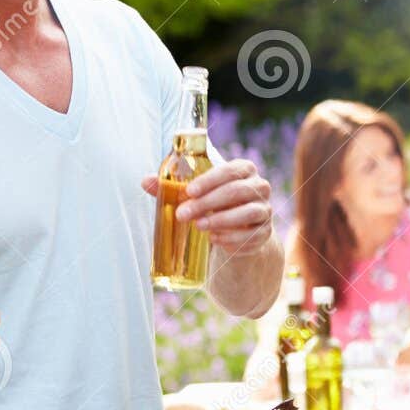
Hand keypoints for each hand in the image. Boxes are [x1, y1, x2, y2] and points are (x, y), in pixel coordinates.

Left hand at [140, 159, 272, 253]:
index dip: (210, 180)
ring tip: (198, 226)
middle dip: (208, 203)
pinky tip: (215, 239)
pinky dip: (232, 238)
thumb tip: (145, 181)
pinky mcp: (263, 233)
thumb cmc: (213, 203)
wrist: (237, 229)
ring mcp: (264, 211)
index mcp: (243, 170)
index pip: (230, 170)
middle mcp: (259, 187)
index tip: (188, 191)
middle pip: (237, 191)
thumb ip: (171, 187)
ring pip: (248, 213)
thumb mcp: (195, 193)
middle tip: (183, 214)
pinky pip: (250, 235)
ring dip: (221, 220)